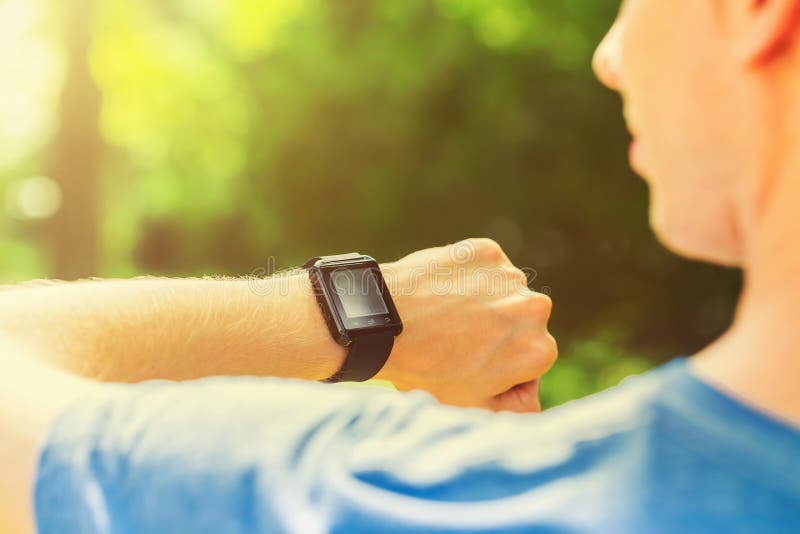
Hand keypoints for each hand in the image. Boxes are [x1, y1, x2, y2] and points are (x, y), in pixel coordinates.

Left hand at [376, 238, 556, 412]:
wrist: (384, 324)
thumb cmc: (425, 371)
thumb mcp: (474, 406)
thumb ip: (517, 409)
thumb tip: (532, 398)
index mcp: (540, 350)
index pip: (530, 357)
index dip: (501, 363)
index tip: (470, 363)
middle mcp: (536, 308)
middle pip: (521, 323)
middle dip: (497, 332)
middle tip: (455, 342)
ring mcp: (511, 276)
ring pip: (504, 293)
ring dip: (483, 302)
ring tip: (444, 318)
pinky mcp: (487, 251)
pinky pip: (484, 267)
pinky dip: (468, 277)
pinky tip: (442, 292)